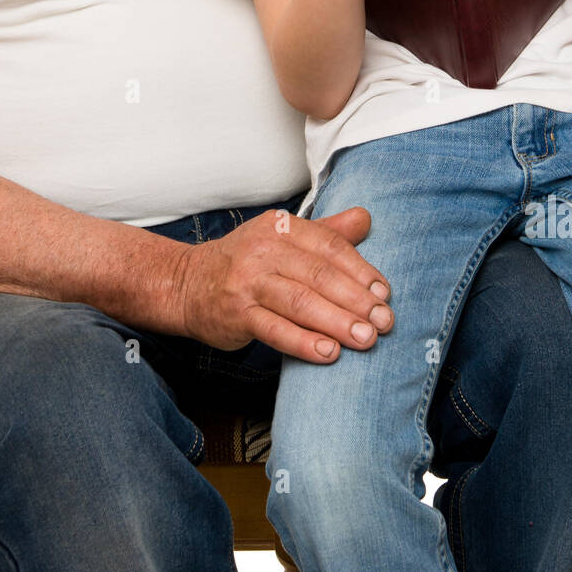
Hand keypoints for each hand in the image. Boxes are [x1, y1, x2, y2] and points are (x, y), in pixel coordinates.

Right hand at [175, 205, 394, 361]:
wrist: (187, 283)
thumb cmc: (246, 263)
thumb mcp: (283, 237)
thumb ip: (327, 231)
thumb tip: (367, 218)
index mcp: (282, 228)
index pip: (329, 246)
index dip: (361, 270)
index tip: (385, 293)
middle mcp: (264, 250)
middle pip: (319, 275)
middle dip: (357, 300)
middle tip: (385, 322)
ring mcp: (248, 282)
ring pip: (300, 302)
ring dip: (337, 322)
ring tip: (366, 339)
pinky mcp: (236, 313)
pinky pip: (275, 330)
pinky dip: (304, 342)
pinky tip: (329, 353)